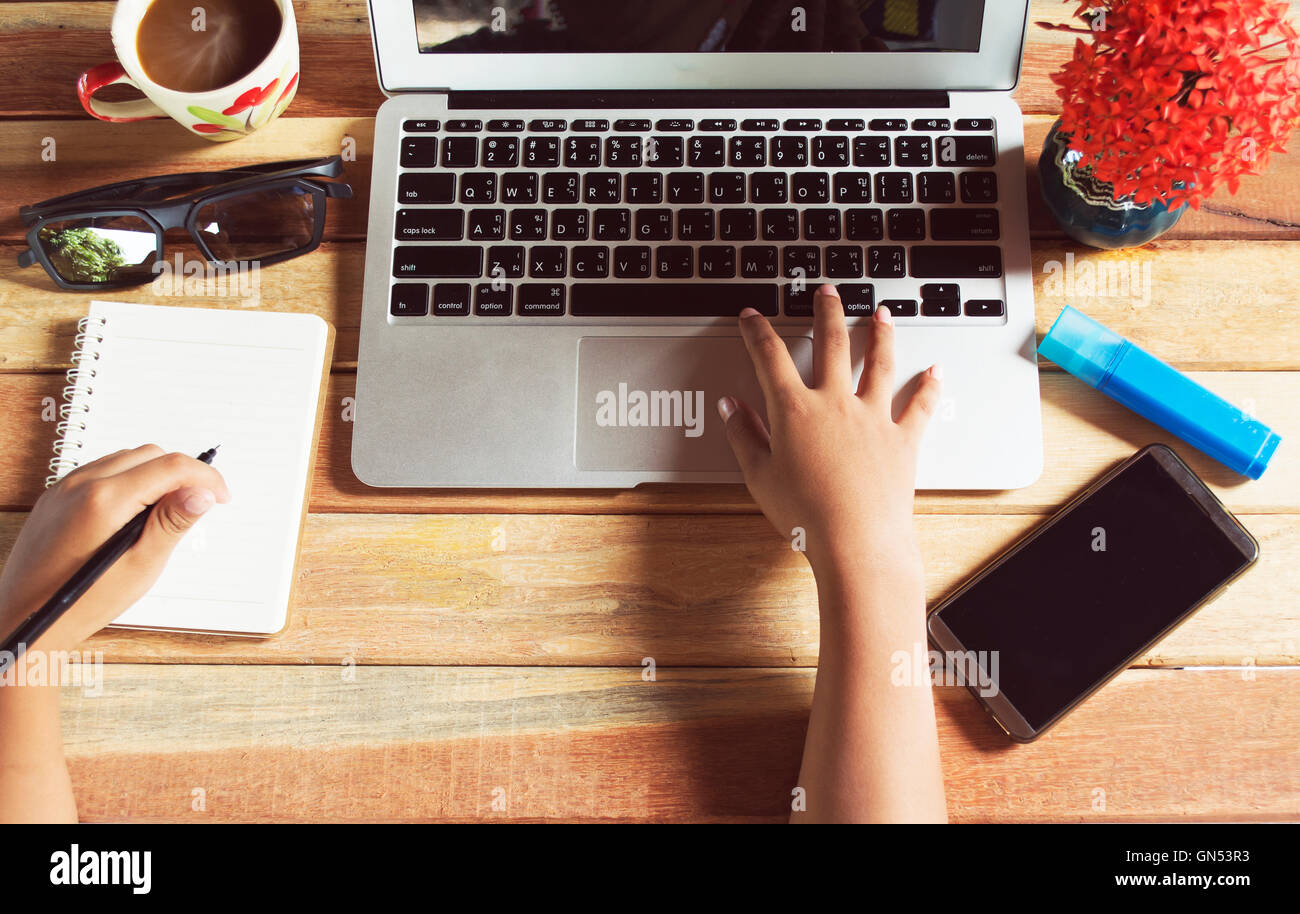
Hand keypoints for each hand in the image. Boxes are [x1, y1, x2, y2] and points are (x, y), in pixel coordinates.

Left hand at [0, 445, 229, 651]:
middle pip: (149, 454)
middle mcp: (81, 484)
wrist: (24, 619)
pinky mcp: (55, 497)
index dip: (205, 477)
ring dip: (155, 474)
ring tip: (168, 511)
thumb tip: (200, 493)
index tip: (220, 497)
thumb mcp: (140, 566)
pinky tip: (135, 511)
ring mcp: (64, 488)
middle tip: (199, 505)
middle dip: (182, 473)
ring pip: (125, 458)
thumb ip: (172, 523)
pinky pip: (100, 471)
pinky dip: (128, 480)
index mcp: (105, 500)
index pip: (171, 466)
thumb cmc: (78, 603)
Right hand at [719, 285, 941, 579]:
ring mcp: (873, 417)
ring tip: (880, 313)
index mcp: (794, 410)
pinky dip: (928, 385)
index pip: (769, 357)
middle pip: (832, 342)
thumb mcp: (759, 476)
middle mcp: (836, 403)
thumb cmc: (806, 516)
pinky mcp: (902, 438)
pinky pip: (919, 404)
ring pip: (879, 362)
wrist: (856, 541)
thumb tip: (730, 406)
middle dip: (827, 311)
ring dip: (881, 333)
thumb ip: (743, 436)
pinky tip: (935, 370)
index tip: (751, 316)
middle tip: (826, 292)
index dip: (756, 331)